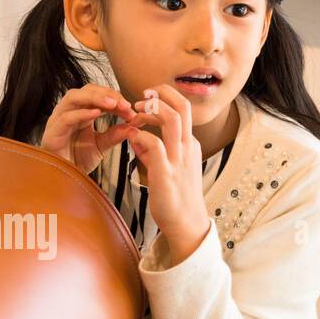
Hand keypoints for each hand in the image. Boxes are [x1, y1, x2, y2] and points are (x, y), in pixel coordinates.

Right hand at [40, 83, 142, 173]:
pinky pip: (66, 117)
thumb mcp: (101, 145)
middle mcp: (68, 111)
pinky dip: (82, 113)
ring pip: (74, 97)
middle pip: (86, 90)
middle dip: (106, 94)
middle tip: (124, 103)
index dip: (115, 98)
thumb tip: (134, 125)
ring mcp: (58, 119)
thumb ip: (115, 134)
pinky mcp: (52, 132)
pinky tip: (96, 114)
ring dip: (94, 97)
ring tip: (112, 104)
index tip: (130, 109)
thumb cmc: (77, 160)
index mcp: (80, 112)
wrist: (63, 180)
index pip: (98, 95)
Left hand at [123, 84, 211, 261]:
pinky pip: (155, 145)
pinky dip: (141, 137)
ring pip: (172, 120)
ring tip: (135, 112)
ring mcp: (179, 159)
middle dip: (161, 94)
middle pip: (182, 107)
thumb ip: (150, 150)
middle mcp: (187, 147)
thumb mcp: (165, 167)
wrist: (185, 224)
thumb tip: (135, 135)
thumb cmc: (175, 197)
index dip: (164, 98)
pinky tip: (131, 137)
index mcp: (188, 144)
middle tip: (141, 97)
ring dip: (152, 110)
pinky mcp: (166, 173)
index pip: (183, 109)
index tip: (147, 99)